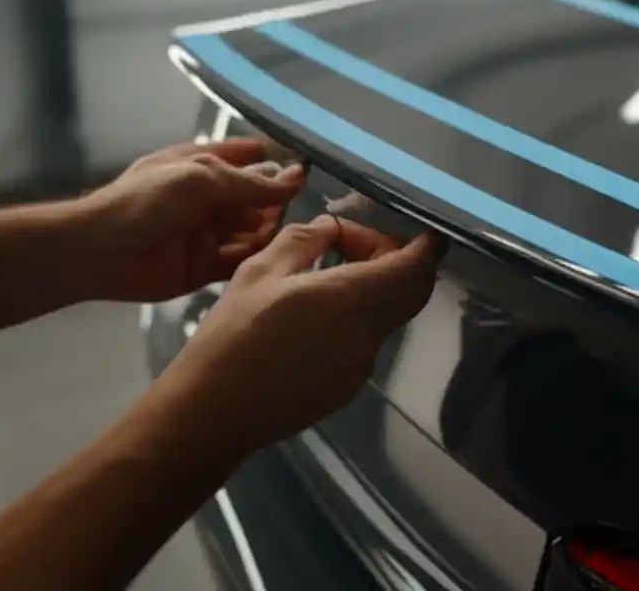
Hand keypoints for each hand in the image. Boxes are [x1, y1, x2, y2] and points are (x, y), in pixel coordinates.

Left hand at [78, 139, 303, 301]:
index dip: (274, 162)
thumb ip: (251, 183)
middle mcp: (207, 197)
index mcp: (200, 166)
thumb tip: (298, 177)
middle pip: (253, 198)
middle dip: (275, 203)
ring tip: (290, 235)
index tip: (306, 170)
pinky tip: (275, 256)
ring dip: (268, 232)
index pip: (245, 158)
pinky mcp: (204, 266)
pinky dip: (256, 258)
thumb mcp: (201, 180)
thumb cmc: (146, 202)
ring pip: (250, 231)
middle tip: (302, 212)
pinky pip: (239, 261)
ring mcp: (206, 232)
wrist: (99, 251)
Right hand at [160, 215, 439, 452]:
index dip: (423, 245)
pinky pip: (367, 341)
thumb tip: (329, 227)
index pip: (416, 267)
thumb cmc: (232, 335)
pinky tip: (313, 318)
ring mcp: (362, 366)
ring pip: (388, 315)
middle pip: (411, 291)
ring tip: (324, 278)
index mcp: (351, 298)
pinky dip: (356, 318)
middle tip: (353, 246)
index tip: (412, 230)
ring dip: (373, 289)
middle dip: (396, 261)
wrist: (215, 411)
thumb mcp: (259, 272)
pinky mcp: (348, 387)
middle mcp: (369, 334)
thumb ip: (302, 240)